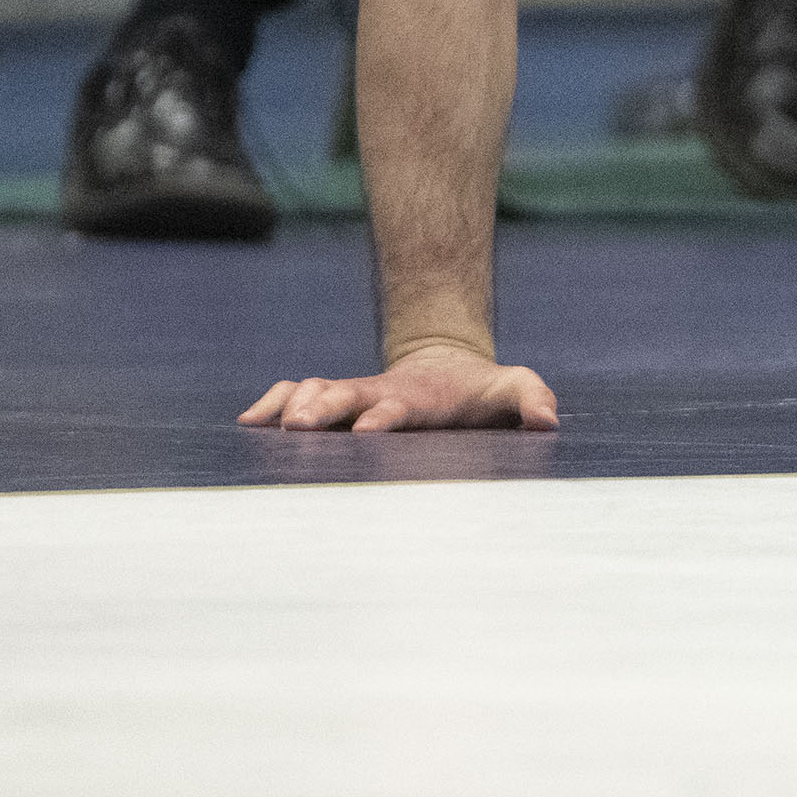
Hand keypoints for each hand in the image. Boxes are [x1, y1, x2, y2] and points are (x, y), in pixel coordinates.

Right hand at [239, 340, 558, 432]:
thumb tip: (549, 421)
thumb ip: (533, 399)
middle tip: (300, 428)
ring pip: (315, 391)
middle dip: (325, 408)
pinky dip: (271, 402)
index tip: (369, 430)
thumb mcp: (515, 388)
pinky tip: (248, 422)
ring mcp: (352, 394)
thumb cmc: (482, 390)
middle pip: (347, 395)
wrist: (448, 366)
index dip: (385, 416)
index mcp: (420, 397)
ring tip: (271, 427)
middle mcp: (378, 393)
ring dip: (292, 405)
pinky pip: (295, 393)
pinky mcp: (332, 400)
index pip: (400, 405)